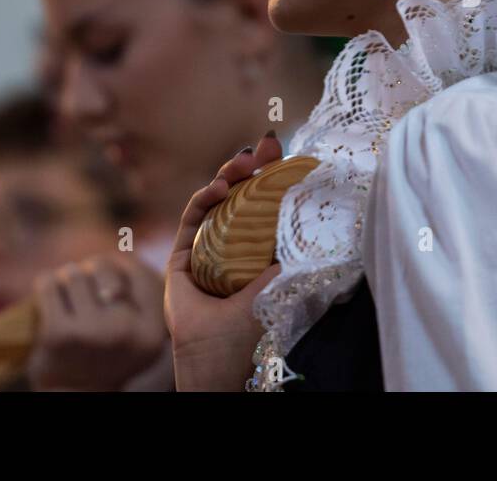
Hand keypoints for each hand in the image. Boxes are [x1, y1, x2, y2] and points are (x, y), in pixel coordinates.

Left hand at [26, 254, 168, 390]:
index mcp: (152, 331)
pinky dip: (46, 284)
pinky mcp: (59, 334)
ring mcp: (92, 332)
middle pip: (104, 268)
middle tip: (86, 291)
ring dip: (67, 279)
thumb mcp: (140, 330)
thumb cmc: (107, 352)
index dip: (122, 267)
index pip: (140, 272)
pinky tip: (48, 293)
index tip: (110, 279)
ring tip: (67, 293)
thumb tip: (123, 251)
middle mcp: (128, 330)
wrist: (75, 393)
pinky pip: (48, 285)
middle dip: (91, 273)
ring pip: (74, 275)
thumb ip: (143, 291)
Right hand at [165, 131, 283, 390]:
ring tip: (244, 162)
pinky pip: (192, 217)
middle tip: (267, 145)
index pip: (262, 201)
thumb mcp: (277, 279)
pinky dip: (204, 198)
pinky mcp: (181, 253)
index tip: (283, 151)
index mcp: (253, 245)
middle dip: (251, 167)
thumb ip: (289, 252)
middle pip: (239, 194)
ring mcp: (203, 245)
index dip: (270, 175)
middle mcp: (228, 241)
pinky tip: (219, 187)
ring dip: (229, 174)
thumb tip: (316, 219)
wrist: (216, 351)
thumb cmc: (249, 324)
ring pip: (216, 199)